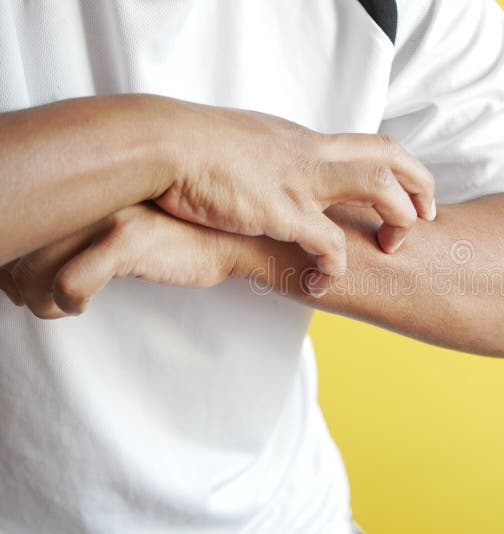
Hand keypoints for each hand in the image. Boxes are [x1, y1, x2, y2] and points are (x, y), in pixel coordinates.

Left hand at [0, 204, 243, 318]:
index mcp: (81, 183)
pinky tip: (85, 303)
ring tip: (62, 305)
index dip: (9, 257)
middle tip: (32, 297)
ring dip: (40, 299)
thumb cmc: (168, 233)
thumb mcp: (112, 221)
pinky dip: (69, 303)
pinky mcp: (128, 239)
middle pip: (17, 243)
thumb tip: (20, 261)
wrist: (231, 236)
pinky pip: (70, 284)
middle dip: (15, 281)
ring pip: (33, 268)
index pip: (19, 213)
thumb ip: (73, 226)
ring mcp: (108, 212)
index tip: (14, 281)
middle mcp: (89, 190)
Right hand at [159, 102, 435, 274]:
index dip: (401, 166)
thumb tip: (276, 173)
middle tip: (427, 216)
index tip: (408, 191)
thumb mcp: (247, 145)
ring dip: (398, 217)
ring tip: (392, 246)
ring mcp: (302, 180)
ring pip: (379, 186)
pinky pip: (331, 242)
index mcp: (304, 140)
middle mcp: (313, 154)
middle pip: (390, 154)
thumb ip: (271, 159)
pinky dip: (336, 266)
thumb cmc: (193, 147)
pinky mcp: (284, 210)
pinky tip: (322, 282)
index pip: (370, 143)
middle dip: (420, 184)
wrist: (163, 144)